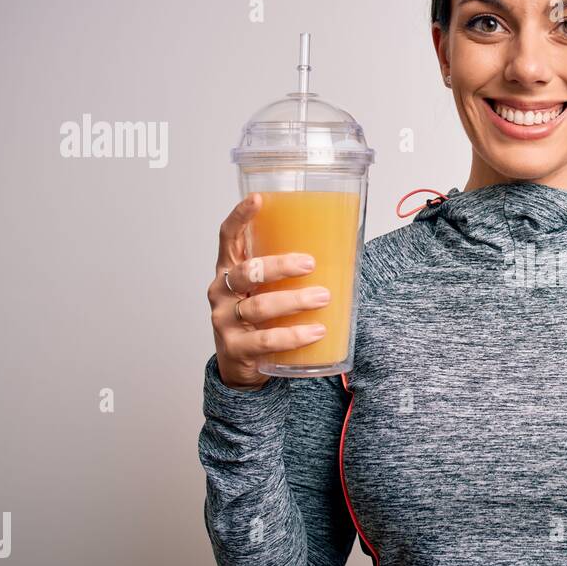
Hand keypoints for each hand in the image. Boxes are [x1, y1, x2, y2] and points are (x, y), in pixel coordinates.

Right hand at [207, 193, 330, 389]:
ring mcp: (225, 320)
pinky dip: (293, 335)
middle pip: (247, 271)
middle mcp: (222, 292)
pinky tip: (316, 331)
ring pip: (260, 306)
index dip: (240, 217)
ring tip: (323, 298)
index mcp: (229, 270)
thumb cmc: (260, 319)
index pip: (228, 238)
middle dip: (280, 265)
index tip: (259, 199)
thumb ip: (288, 272)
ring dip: (295, 301)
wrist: (241, 365)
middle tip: (310, 263)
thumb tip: (344, 250)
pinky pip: (266, 340)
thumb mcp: (266, 289)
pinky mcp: (236, 348)